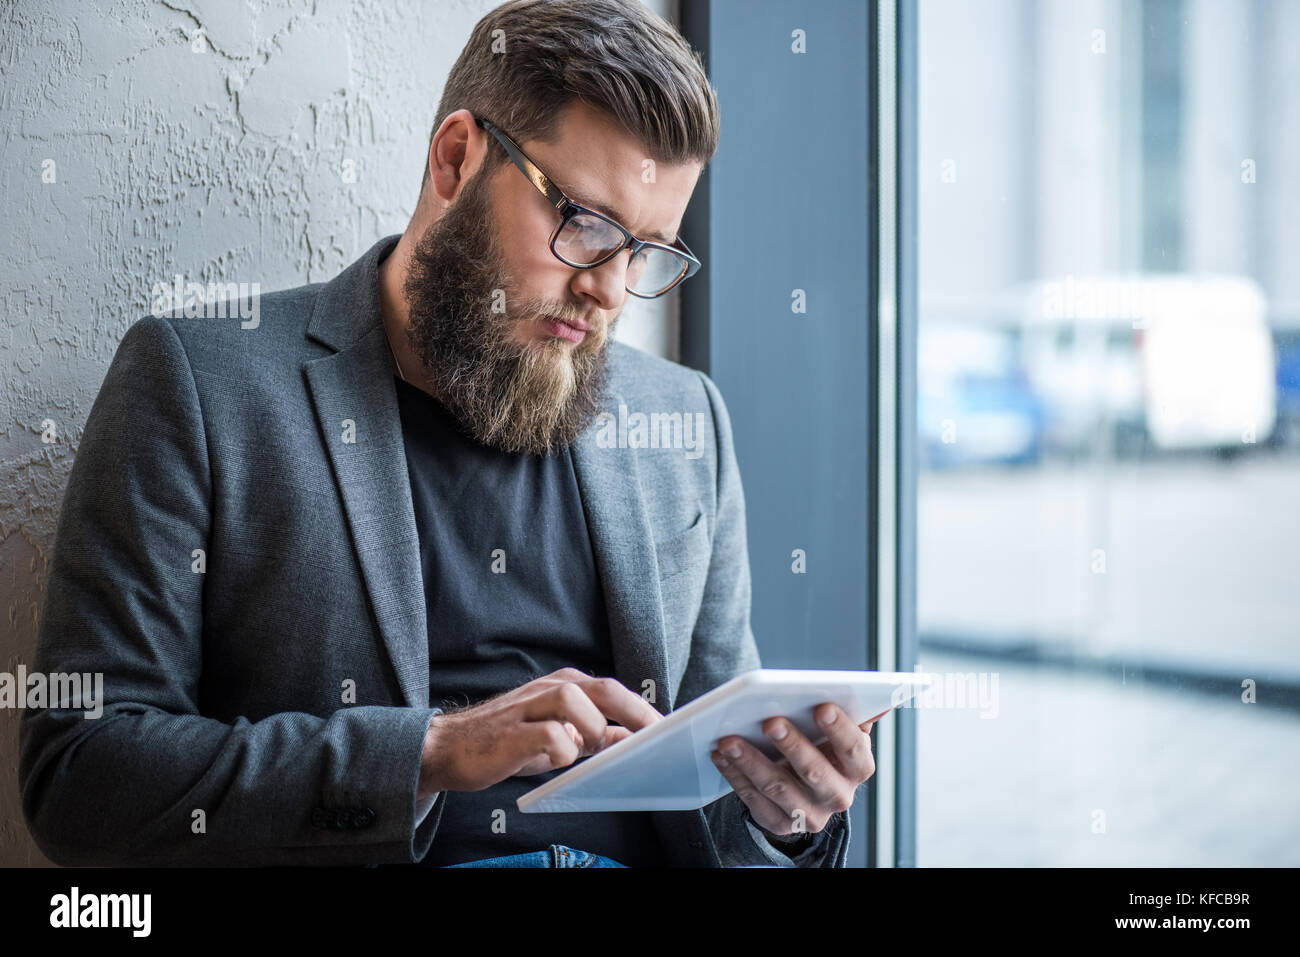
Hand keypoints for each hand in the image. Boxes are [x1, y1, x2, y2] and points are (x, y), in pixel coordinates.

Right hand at [419, 668, 662, 796]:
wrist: (448, 749)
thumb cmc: (506, 742)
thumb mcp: (557, 736)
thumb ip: (592, 736)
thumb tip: (630, 740)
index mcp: (563, 687)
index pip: (613, 690)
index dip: (642, 709)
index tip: (667, 731)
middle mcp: (548, 689)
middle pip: (602, 687)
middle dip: (634, 712)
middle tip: (654, 738)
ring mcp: (528, 707)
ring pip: (575, 699)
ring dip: (591, 728)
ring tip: (587, 750)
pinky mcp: (511, 732)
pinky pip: (547, 735)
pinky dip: (561, 751)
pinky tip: (555, 761)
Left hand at [710, 704, 887, 836]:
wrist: (805, 785)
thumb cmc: (824, 746)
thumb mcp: (843, 730)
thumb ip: (857, 713)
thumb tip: (881, 699)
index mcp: (858, 769)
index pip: (854, 751)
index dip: (839, 730)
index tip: (822, 707)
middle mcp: (838, 796)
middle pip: (815, 772)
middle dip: (792, 745)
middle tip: (770, 722)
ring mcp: (809, 814)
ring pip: (778, 788)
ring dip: (752, 761)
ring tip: (730, 739)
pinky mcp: (781, 824)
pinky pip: (754, 801)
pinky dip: (735, 776)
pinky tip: (720, 754)